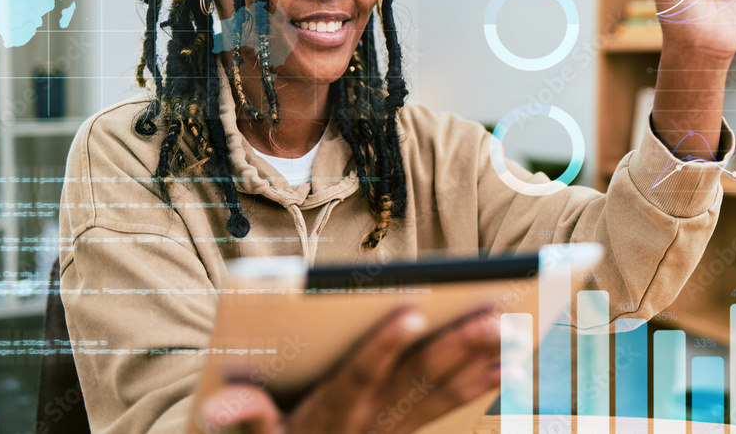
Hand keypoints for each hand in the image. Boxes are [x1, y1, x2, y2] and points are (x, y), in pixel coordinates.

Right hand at [196, 306, 501, 433]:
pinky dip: (483, 383)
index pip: (359, 376)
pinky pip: (452, 404)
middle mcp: (372, 420)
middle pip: (416, 378)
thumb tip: (222, 402)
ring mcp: (397, 424)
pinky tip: (513, 364)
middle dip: (455, 346)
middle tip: (491, 315)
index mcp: (332, 414)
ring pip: (444, 389)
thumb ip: (245, 419)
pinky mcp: (412, 424)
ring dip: (480, 360)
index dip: (383, 347)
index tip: (409, 313)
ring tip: (513, 331)